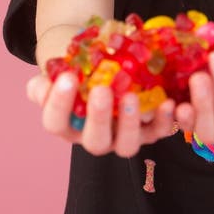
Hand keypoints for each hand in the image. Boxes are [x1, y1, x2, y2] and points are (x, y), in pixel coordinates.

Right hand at [26, 70, 174, 157]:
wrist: (103, 67)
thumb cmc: (80, 71)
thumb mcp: (60, 72)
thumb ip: (48, 79)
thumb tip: (45, 83)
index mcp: (67, 125)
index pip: (55, 123)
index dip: (59, 104)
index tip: (67, 77)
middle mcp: (94, 137)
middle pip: (94, 141)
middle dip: (98, 118)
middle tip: (101, 90)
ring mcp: (122, 138)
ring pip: (126, 146)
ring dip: (130, 124)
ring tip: (132, 96)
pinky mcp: (148, 132)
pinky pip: (158, 132)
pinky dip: (164, 120)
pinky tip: (167, 101)